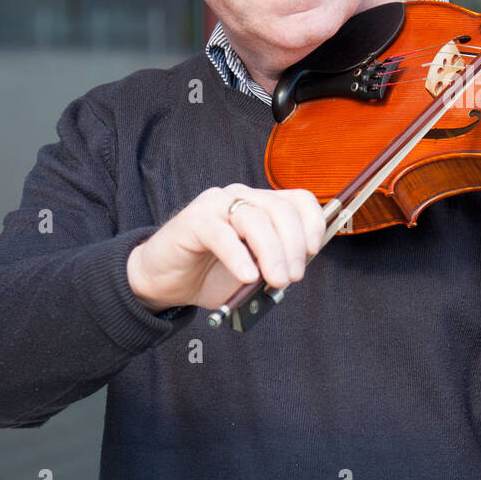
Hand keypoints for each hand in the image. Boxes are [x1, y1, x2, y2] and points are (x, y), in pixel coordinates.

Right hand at [126, 184, 325, 312]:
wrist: (167, 282)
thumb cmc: (213, 274)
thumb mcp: (256, 272)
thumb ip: (276, 265)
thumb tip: (296, 268)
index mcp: (262, 205)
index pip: (298, 200)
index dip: (312, 223)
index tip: (313, 251)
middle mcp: (242, 198)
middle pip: (280, 210)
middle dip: (293, 246)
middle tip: (293, 277)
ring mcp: (217, 204)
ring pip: (255, 219)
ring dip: (271, 252)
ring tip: (276, 280)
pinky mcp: (194, 219)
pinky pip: (222, 234)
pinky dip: (239, 257)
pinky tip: (247, 276)